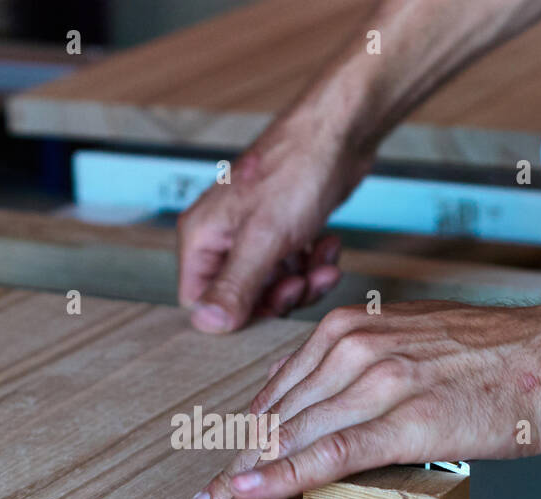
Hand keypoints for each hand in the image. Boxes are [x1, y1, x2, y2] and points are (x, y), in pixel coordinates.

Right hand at [177, 110, 372, 333]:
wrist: (340, 131)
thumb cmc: (296, 171)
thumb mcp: (263, 239)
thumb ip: (234, 286)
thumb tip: (207, 325)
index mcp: (200, 237)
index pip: (199, 301)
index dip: (234, 313)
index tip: (270, 305)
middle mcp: (220, 237)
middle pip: (239, 298)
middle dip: (278, 297)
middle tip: (303, 283)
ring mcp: (252, 234)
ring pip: (270, 286)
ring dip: (302, 283)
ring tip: (323, 262)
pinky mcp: (281, 231)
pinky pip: (291, 268)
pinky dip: (312, 265)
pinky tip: (328, 244)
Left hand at [182, 299, 540, 498]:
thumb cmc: (495, 360)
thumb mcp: (408, 348)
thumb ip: (357, 374)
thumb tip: (318, 409)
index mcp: (347, 332)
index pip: (276, 398)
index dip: (240, 446)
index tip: (219, 478)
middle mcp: (353, 351)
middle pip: (273, 423)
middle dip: (230, 474)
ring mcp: (377, 384)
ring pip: (291, 440)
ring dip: (245, 488)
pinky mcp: (405, 419)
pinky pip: (329, 453)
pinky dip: (283, 478)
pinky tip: (253, 497)